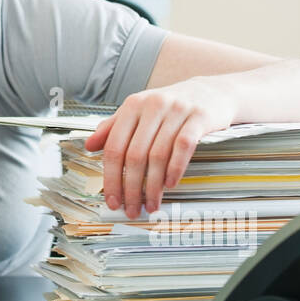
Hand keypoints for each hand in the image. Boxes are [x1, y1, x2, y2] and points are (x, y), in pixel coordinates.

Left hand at [82, 78, 236, 217]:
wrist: (211, 93)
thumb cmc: (170, 106)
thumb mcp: (139, 111)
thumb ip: (113, 127)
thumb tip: (88, 145)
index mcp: (133, 105)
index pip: (114, 146)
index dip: (110, 176)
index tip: (112, 199)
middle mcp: (153, 105)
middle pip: (134, 155)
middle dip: (131, 188)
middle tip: (132, 208)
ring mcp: (177, 111)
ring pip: (158, 155)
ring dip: (153, 186)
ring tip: (152, 204)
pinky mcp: (199, 118)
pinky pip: (183, 148)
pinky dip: (175, 169)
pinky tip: (170, 184)